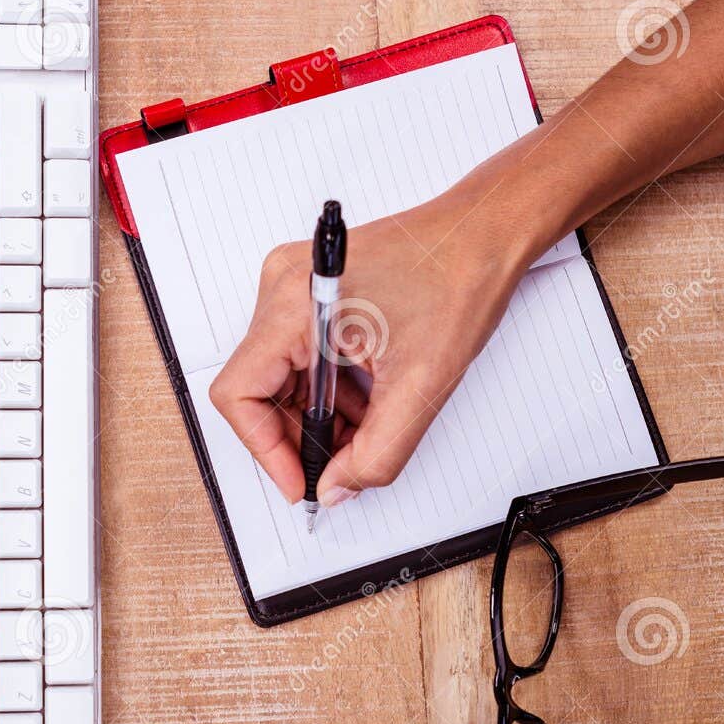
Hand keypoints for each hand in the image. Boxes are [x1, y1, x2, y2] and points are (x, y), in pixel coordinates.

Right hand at [208, 171, 541, 503]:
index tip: (299, 478)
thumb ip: (375, 454)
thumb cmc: (458, 279)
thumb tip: (336, 487)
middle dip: (299, 435)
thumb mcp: (419, 386)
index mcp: (295, 304)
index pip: (240, 393)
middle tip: (338, 465)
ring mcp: (292, 287)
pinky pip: (299, 357)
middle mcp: (281, 289)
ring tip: (365, 429)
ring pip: (280, 377)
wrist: (483, 236)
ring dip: (318, 416)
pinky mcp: (310, 292)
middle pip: (259, 388)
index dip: (266, 448)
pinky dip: (327, 391)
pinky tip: (365, 401)